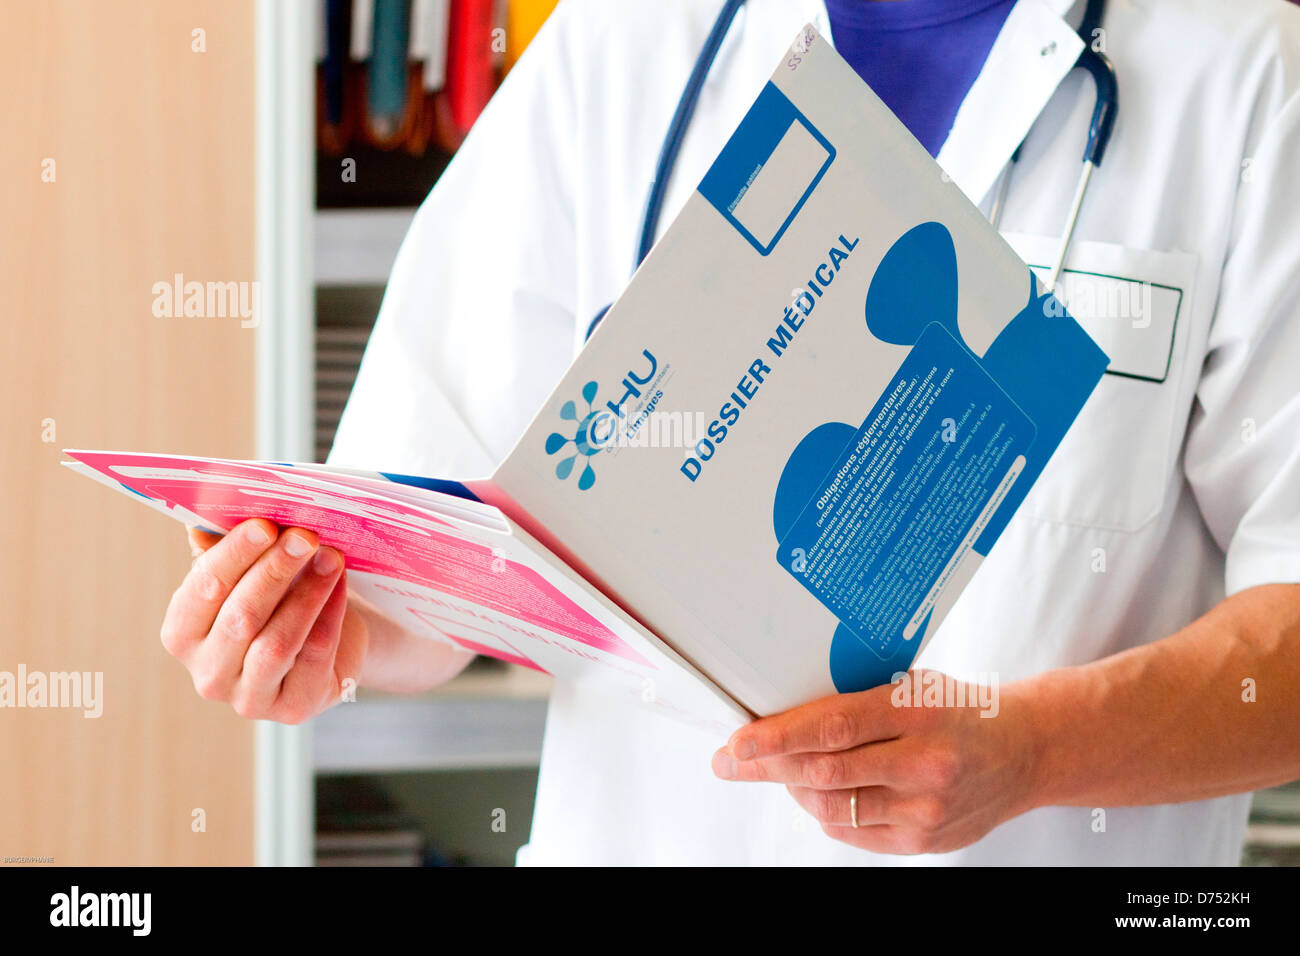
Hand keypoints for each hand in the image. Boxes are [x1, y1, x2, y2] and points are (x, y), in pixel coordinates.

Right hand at [160, 518, 367, 723]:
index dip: (232, 555)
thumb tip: (213, 507)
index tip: (265, 524)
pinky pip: (313, 658)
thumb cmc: (281, 599)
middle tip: (305, 536)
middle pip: (241, 617)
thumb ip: (227, 547)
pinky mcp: (293, 709)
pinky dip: (329, 617)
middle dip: (274, 571)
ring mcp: (249, 698)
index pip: (201, 591)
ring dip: (307, 594)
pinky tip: (339, 586)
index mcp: (183, 634)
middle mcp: (208, 673)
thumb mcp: (251, 573)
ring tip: (331, 556)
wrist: (330, 642)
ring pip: (276, 642)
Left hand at [711, 670, 1039, 854]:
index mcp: (917, 711)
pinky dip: (825, 812)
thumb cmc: (961, 711)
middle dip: (767, 766)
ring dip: (792, 789)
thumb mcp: (914, 687)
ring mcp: (926, 807)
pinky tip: (817, 793)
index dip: (778, 735)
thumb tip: (784, 713)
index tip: (740, 739)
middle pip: (824, 771)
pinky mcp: (925, 839)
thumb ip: (857, 702)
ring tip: (775, 771)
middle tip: (733, 759)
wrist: (1026, 750)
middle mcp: (923, 762)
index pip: (833, 725)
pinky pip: (853, 832)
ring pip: (834, 806)